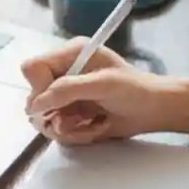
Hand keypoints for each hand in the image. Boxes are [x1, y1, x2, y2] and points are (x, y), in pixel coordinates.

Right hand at [20, 38, 171, 143]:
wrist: (155, 110)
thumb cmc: (135, 91)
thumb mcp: (102, 85)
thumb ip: (67, 90)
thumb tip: (35, 105)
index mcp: (70, 54)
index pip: (33, 68)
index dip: (39, 88)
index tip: (57, 103)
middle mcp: (64, 72)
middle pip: (34, 96)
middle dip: (53, 114)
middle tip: (76, 119)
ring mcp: (67, 94)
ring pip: (44, 117)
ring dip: (65, 127)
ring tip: (88, 124)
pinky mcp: (72, 112)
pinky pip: (57, 128)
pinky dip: (73, 134)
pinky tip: (92, 128)